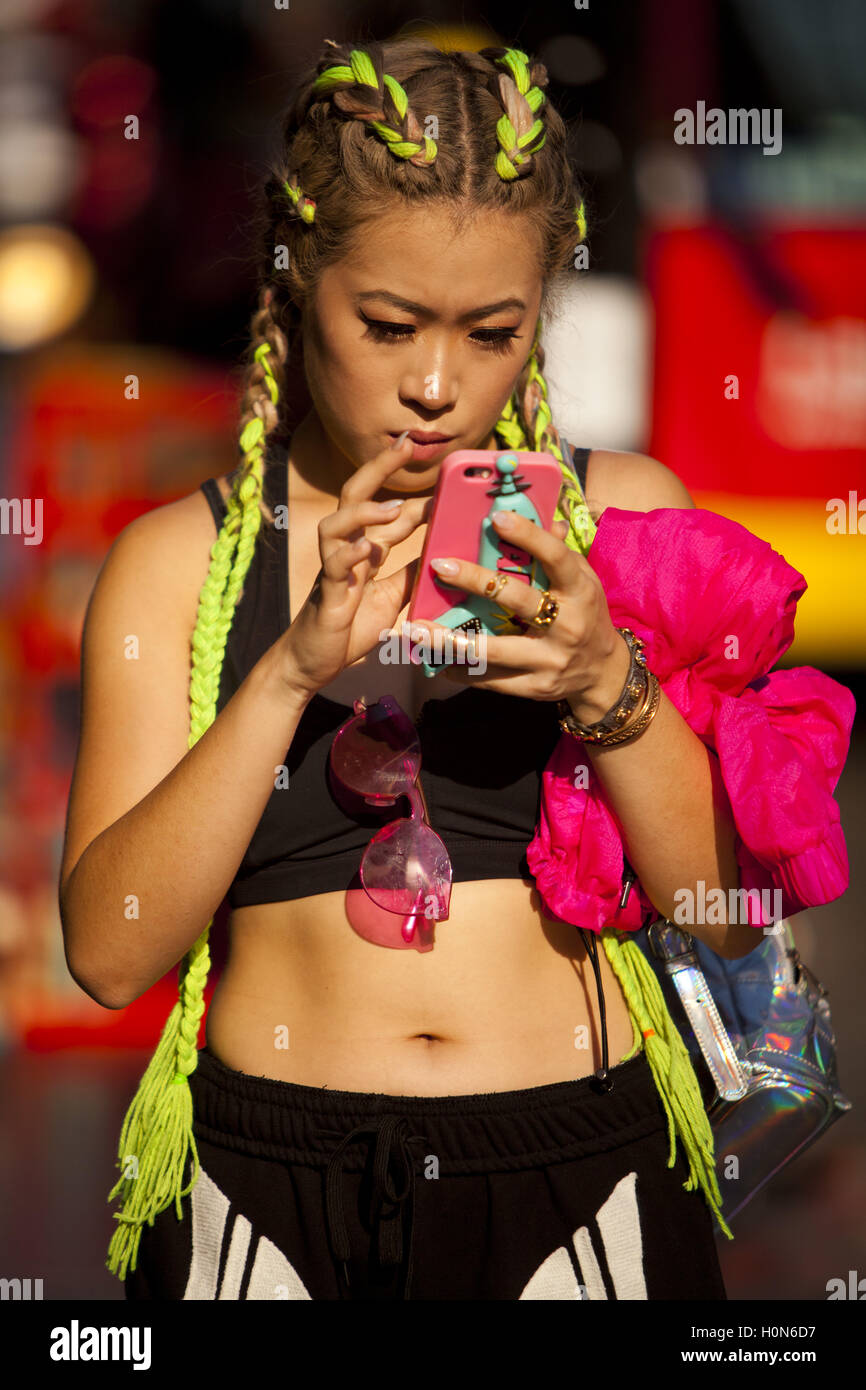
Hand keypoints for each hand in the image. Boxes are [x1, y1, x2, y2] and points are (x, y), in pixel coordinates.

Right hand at [277, 433, 431, 698]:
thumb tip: (442, 551)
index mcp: (365, 552)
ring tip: (394, 506)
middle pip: (355, 497)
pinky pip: (333, 566)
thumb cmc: (349, 629)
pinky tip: (367, 549)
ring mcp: (333, 570)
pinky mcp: (326, 594)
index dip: (416, 496)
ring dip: (364, 511)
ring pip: (336, 525)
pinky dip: (349, 555)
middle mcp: (346, 552)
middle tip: (405, 446)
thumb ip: (412, 573)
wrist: (313, 663)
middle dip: (379, 469)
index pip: (389, 513)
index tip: (444, 480)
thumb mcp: (394, 598)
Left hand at [409, 511, 624, 709]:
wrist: (603, 672)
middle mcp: (566, 625)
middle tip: (440, 567)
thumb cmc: (585, 614)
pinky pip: (492, 680)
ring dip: (450, 640)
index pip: (556, 557)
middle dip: (476, 582)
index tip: (496, 518)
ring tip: (416, 629)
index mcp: (580, 591)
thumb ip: (559, 553)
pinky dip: (460, 669)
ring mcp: (550, 659)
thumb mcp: (582, 581)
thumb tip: (542, 513)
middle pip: (517, 601)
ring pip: (494, 650)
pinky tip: (435, 659)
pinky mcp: (535, 687)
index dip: (529, 536)